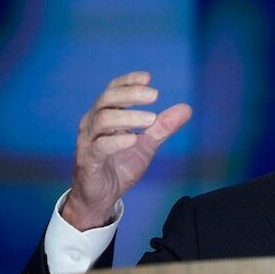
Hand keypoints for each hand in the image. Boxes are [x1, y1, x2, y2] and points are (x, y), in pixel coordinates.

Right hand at [61, 71, 191, 230]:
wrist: (103, 196)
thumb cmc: (120, 165)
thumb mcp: (147, 145)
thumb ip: (163, 127)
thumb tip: (187, 108)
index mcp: (106, 115)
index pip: (113, 90)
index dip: (128, 81)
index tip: (148, 78)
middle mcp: (93, 124)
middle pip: (107, 99)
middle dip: (130, 94)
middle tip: (154, 95)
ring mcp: (88, 141)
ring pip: (102, 119)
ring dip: (128, 117)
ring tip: (151, 119)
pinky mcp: (87, 160)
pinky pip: (99, 147)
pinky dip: (116, 141)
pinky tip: (133, 139)